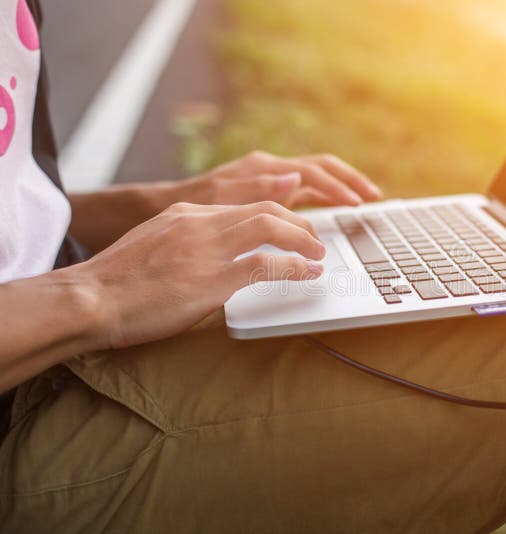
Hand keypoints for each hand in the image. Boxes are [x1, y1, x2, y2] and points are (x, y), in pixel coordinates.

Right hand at [79, 201, 325, 348]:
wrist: (89, 299)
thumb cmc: (115, 284)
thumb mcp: (153, 248)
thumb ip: (185, 245)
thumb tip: (209, 260)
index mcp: (186, 214)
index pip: (243, 205)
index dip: (276, 215)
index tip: (290, 227)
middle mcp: (199, 222)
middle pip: (265, 207)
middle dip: (297, 222)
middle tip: (314, 239)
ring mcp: (207, 247)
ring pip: (270, 225)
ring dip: (303, 239)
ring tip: (318, 254)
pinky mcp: (212, 277)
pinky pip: (265, 264)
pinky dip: (293, 266)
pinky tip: (307, 273)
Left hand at [176, 151, 382, 207]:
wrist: (162, 208)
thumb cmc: (188, 207)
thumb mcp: (217, 200)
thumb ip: (256, 189)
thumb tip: (295, 179)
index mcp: (262, 169)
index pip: (312, 173)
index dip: (338, 188)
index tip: (357, 204)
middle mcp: (268, 169)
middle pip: (321, 168)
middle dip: (349, 180)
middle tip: (374, 196)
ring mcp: (268, 179)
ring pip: (315, 177)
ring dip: (341, 186)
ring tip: (364, 200)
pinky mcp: (266, 192)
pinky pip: (304, 190)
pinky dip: (325, 196)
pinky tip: (336, 207)